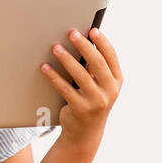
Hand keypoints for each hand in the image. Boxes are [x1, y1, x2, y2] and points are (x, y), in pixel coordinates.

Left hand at [40, 27, 122, 149]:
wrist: (85, 132)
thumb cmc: (90, 101)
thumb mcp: (99, 85)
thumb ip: (95, 68)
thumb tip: (81, 43)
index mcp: (117, 81)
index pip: (111, 57)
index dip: (102, 42)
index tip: (92, 30)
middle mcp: (110, 90)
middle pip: (97, 63)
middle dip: (84, 46)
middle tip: (71, 33)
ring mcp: (97, 101)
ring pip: (80, 75)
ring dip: (66, 59)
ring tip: (55, 47)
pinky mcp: (81, 109)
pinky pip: (65, 89)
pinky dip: (54, 76)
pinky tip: (45, 67)